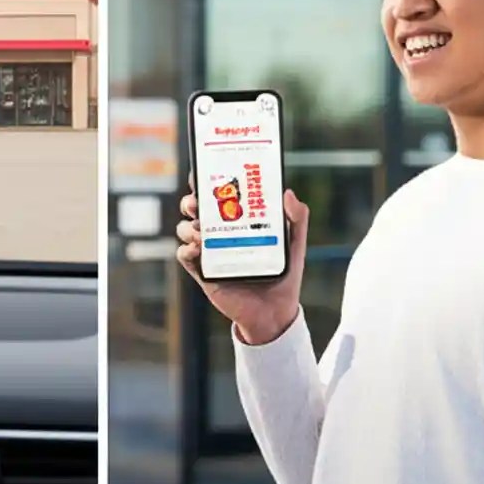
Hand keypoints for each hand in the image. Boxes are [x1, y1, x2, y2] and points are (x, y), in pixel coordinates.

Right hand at [176, 173, 308, 344]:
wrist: (275, 312)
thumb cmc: (284, 274)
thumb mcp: (295, 244)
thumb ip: (298, 218)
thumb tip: (288, 193)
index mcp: (238, 221)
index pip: (217, 195)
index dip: (206, 181)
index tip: (204, 172)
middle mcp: (219, 233)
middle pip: (194, 209)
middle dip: (190, 201)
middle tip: (198, 203)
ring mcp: (209, 252)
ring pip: (185, 229)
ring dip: (188, 225)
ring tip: (202, 230)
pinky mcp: (202, 272)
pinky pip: (184, 256)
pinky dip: (186, 249)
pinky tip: (199, 248)